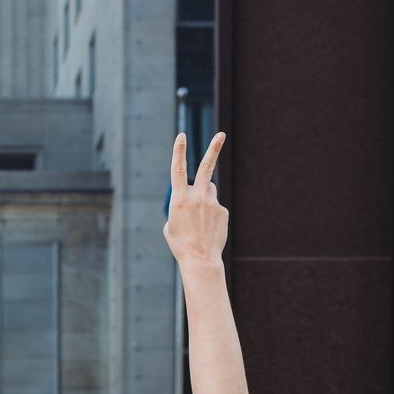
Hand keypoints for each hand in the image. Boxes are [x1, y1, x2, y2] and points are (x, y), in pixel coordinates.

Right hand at [162, 131, 228, 265]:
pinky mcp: (222, 211)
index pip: (178, 170)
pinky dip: (212, 214)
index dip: (179, 151)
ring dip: (205, 197)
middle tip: (222, 134)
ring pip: (209, 189)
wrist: (200, 259)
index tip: (182, 136)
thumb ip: (179, 206)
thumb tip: (190, 199)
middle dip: (214, 148)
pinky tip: (208, 228)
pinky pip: (216, 206)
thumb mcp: (171, 225)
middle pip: (206, 167)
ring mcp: (212, 203)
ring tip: (200, 218)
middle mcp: (196, 197)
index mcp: (179, 199)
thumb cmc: (180, 244)